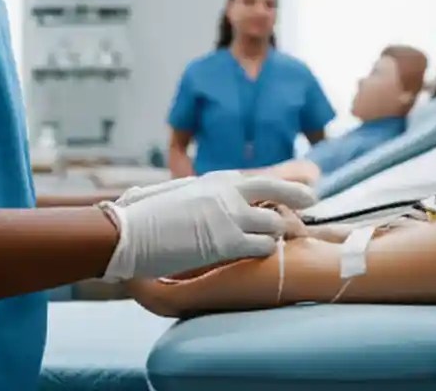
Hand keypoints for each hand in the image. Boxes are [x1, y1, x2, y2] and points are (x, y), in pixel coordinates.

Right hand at [100, 174, 318, 280]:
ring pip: (275, 225)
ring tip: (272, 243)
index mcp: (216, 180)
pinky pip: (263, 247)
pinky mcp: (226, 241)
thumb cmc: (141, 215)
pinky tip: (260, 255)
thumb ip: (197, 196)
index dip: (287, 190)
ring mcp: (229, 216)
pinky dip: (266, 252)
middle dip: (297, 203)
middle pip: (279, 194)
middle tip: (308, 212)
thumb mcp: (174, 194)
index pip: (263, 181)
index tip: (304, 196)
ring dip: (276, 236)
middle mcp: (227, 192)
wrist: (127, 231)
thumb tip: (190, 199)